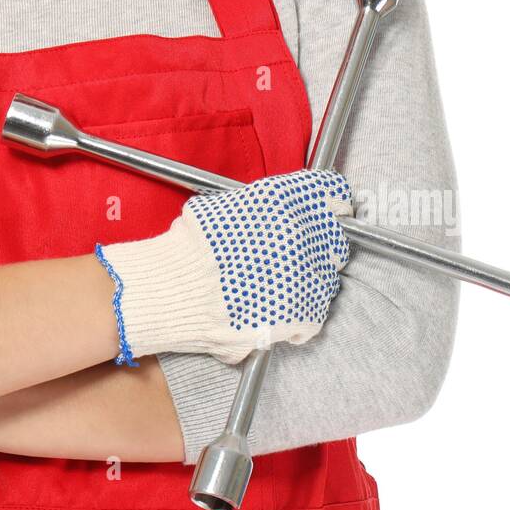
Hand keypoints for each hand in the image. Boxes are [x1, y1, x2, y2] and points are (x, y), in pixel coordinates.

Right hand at [95, 167, 352, 365]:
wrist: (174, 288)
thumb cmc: (191, 245)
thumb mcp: (226, 204)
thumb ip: (265, 205)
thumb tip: (288, 206)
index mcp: (287, 201)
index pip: (333, 193)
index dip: (331, 203)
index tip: (329, 211)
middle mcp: (305, 235)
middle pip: (335, 238)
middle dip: (318, 246)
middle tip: (290, 255)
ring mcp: (308, 276)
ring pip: (327, 279)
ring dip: (307, 281)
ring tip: (271, 286)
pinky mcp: (302, 315)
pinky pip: (314, 313)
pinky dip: (298, 314)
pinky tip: (270, 307)